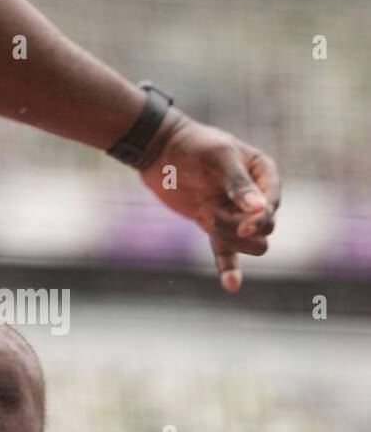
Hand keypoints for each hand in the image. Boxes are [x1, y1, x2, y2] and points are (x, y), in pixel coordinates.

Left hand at [138, 110, 281, 293]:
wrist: (159, 149)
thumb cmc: (192, 145)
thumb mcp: (218, 157)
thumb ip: (238, 183)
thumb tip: (260, 210)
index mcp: (264, 175)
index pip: (273, 206)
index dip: (260, 219)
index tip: (243, 227)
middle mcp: (255, 196)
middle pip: (265, 229)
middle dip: (238, 227)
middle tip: (210, 211)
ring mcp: (235, 213)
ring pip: (250, 244)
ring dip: (228, 238)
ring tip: (205, 216)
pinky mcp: (214, 225)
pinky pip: (227, 253)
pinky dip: (230, 269)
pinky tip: (231, 286)